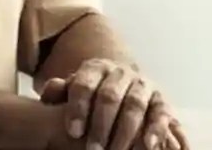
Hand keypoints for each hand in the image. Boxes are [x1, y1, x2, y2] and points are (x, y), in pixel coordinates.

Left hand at [39, 59, 187, 149]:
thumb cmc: (89, 99)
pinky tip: (147, 146)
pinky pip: (161, 112)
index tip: (73, 131)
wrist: (122, 90)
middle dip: (101, 125)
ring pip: (135, 104)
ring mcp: (143, 85)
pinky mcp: (161, 101)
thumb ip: (59, 92)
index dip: (79, 107)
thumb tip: (50, 90)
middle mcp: (121, 73)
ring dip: (125, 131)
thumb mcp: (72, 92)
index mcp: (95, 69)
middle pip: (110, 95)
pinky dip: (156, 128)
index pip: (84, 84)